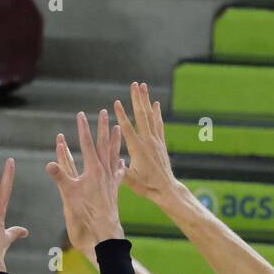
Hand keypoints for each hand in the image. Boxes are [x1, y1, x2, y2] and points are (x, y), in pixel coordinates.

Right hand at [45, 108, 125, 255]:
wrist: (104, 224)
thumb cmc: (86, 209)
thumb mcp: (69, 193)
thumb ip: (59, 177)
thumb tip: (49, 164)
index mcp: (93, 168)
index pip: (87, 143)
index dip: (83, 128)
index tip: (81, 115)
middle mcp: (104, 169)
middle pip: (104, 143)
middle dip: (102, 127)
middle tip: (103, 112)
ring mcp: (111, 177)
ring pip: (114, 153)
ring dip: (116, 140)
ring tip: (118, 127)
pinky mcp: (115, 186)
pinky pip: (119, 171)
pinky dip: (120, 164)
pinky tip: (122, 161)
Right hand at [114, 82, 178, 203]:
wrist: (166, 189)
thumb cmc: (145, 187)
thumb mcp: (129, 180)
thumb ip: (119, 168)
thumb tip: (108, 158)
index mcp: (137, 149)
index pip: (128, 128)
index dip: (121, 115)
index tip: (116, 102)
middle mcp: (148, 142)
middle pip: (142, 116)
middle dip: (137, 99)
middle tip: (134, 84)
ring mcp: (156, 141)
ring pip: (151, 116)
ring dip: (146, 100)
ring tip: (144, 87)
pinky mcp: (161, 143)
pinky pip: (159, 124)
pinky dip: (157, 113)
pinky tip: (155, 104)